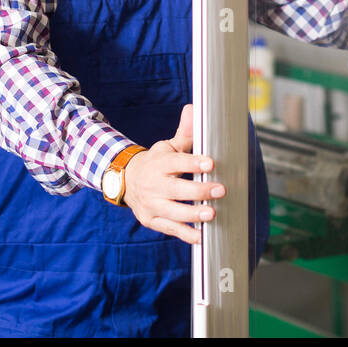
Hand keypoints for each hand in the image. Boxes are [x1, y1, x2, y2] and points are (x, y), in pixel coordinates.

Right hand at [122, 104, 225, 243]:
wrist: (126, 181)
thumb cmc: (156, 163)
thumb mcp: (167, 146)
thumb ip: (185, 133)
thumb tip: (195, 109)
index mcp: (159, 163)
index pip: (177, 162)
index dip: (193, 163)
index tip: (210, 163)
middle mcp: (153, 185)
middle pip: (176, 190)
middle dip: (199, 191)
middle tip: (221, 190)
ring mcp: (151, 204)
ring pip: (173, 212)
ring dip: (193, 215)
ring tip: (212, 214)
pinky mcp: (152, 220)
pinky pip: (170, 229)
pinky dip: (186, 234)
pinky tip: (202, 237)